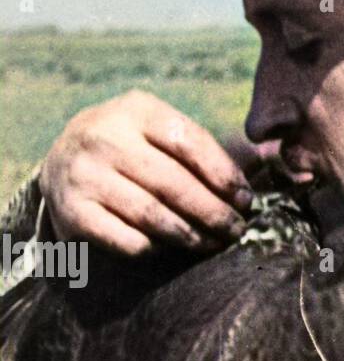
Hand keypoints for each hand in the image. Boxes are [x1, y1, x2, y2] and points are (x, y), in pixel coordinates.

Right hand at [39, 90, 253, 255]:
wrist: (61, 164)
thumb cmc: (132, 150)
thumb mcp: (159, 131)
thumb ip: (203, 147)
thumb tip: (265, 160)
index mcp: (135, 110)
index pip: (190, 143)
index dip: (223, 176)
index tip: (246, 201)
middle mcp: (104, 137)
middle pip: (174, 183)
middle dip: (214, 213)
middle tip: (236, 231)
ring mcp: (85, 175)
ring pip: (153, 216)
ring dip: (192, 236)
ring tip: (213, 244)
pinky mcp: (73, 212)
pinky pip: (129, 241)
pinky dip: (157, 249)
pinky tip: (171, 248)